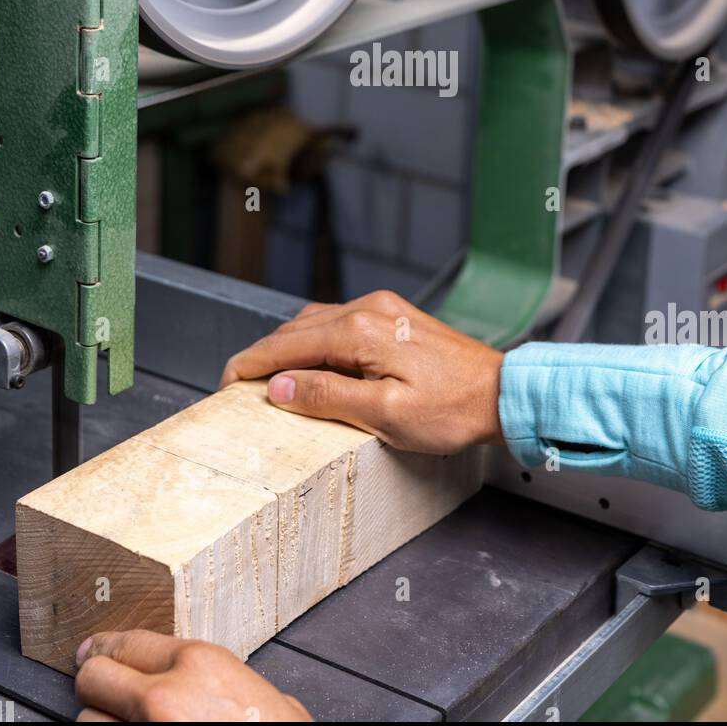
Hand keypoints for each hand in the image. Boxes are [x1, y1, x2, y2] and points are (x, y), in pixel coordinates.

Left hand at [75, 631, 311, 722]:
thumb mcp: (262, 695)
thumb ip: (225, 681)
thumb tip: (219, 684)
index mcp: (200, 665)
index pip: (126, 642)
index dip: (105, 649)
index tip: (95, 653)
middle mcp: (164, 698)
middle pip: (93, 677)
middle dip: (96, 685)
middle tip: (103, 692)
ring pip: (87, 723)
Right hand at [220, 291, 503, 454]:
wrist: (501, 393)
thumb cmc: (452, 410)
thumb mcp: (384, 415)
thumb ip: (327, 397)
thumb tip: (278, 386)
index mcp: (361, 331)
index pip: (286, 345)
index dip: (251, 364)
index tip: (225, 384)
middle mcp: (368, 309)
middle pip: (296, 329)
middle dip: (263, 355)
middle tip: (236, 385)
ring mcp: (383, 310)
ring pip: (316, 323)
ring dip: (288, 347)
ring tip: (267, 378)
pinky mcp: (395, 318)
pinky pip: (339, 324)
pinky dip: (314, 342)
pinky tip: (310, 363)